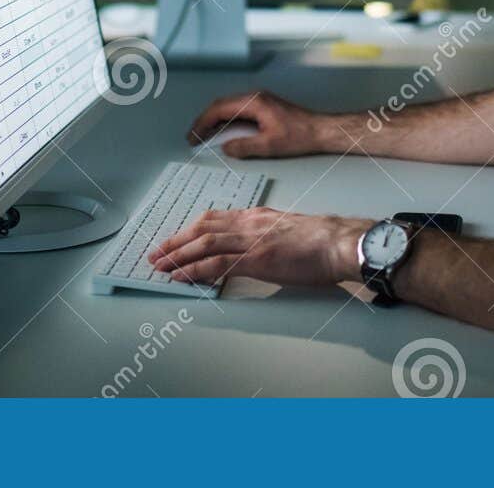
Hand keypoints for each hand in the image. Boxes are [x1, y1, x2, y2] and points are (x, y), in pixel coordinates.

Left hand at [149, 207, 373, 286]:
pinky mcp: (256, 258)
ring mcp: (251, 240)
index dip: (189, 230)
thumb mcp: (285, 231)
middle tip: (155, 254)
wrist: (338, 243)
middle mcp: (248, 223)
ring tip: (160, 266)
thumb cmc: (320, 242)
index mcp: (255, 216)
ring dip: (178, 256)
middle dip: (175, 242)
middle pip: (201, 228)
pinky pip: (218, 263)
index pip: (213, 219)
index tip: (174, 240)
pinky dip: (195, 269)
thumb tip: (249, 251)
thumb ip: (264, 237)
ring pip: (204, 243)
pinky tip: (181, 277)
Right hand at [186, 89, 338, 157]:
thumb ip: (244, 146)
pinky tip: (224, 132)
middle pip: (221, 105)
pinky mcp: (264, 106)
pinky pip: (238, 110)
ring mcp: (259, 100)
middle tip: (194, 137)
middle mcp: (255, 97)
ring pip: (229, 106)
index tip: (193, 136)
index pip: (219, 109)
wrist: (321, 130)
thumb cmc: (300, 136)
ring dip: (215, 120)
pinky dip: (226, 120)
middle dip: (205, 121)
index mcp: (254, 102)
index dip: (203, 123)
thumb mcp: (270, 146)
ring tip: (204, 136)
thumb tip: (226, 148)